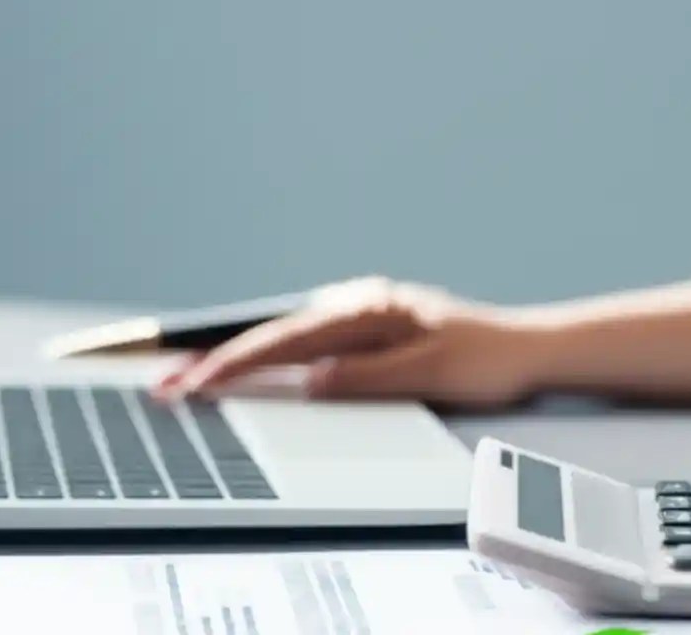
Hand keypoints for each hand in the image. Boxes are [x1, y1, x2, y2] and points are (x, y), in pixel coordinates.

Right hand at [157, 276, 542, 406]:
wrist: (527, 349)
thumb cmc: (486, 361)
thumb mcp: (428, 374)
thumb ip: (367, 378)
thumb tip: (309, 380)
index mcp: (369, 309)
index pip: (286, 340)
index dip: (233, 363)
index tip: (192, 382)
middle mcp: (358, 304)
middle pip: (272, 333)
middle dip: (214, 358)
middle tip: (163, 386)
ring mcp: (359, 314)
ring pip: (282, 335)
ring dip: (236, 356)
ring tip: (186, 379)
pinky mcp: (365, 330)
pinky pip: (302, 341)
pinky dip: (267, 357)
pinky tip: (244, 368)